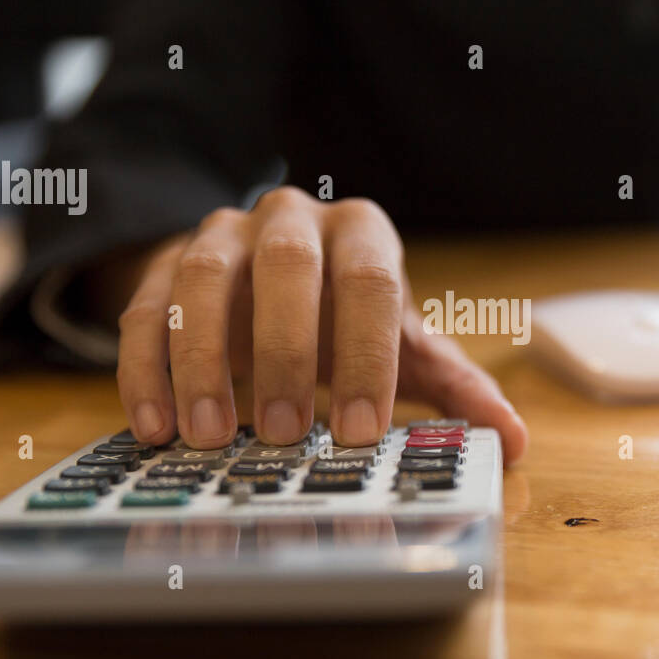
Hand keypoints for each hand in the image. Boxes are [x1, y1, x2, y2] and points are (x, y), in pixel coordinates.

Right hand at [113, 186, 528, 461]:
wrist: (268, 280)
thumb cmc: (347, 319)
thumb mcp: (402, 346)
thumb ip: (452, 387)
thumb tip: (513, 440)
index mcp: (362, 233)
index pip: (371, 281)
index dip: (367, 354)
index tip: (360, 432)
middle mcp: (291, 219)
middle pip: (286, 265)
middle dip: (285, 352)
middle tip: (284, 435)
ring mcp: (222, 235)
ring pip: (203, 280)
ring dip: (203, 360)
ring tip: (208, 438)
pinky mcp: (164, 265)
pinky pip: (145, 308)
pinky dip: (147, 368)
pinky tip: (155, 427)